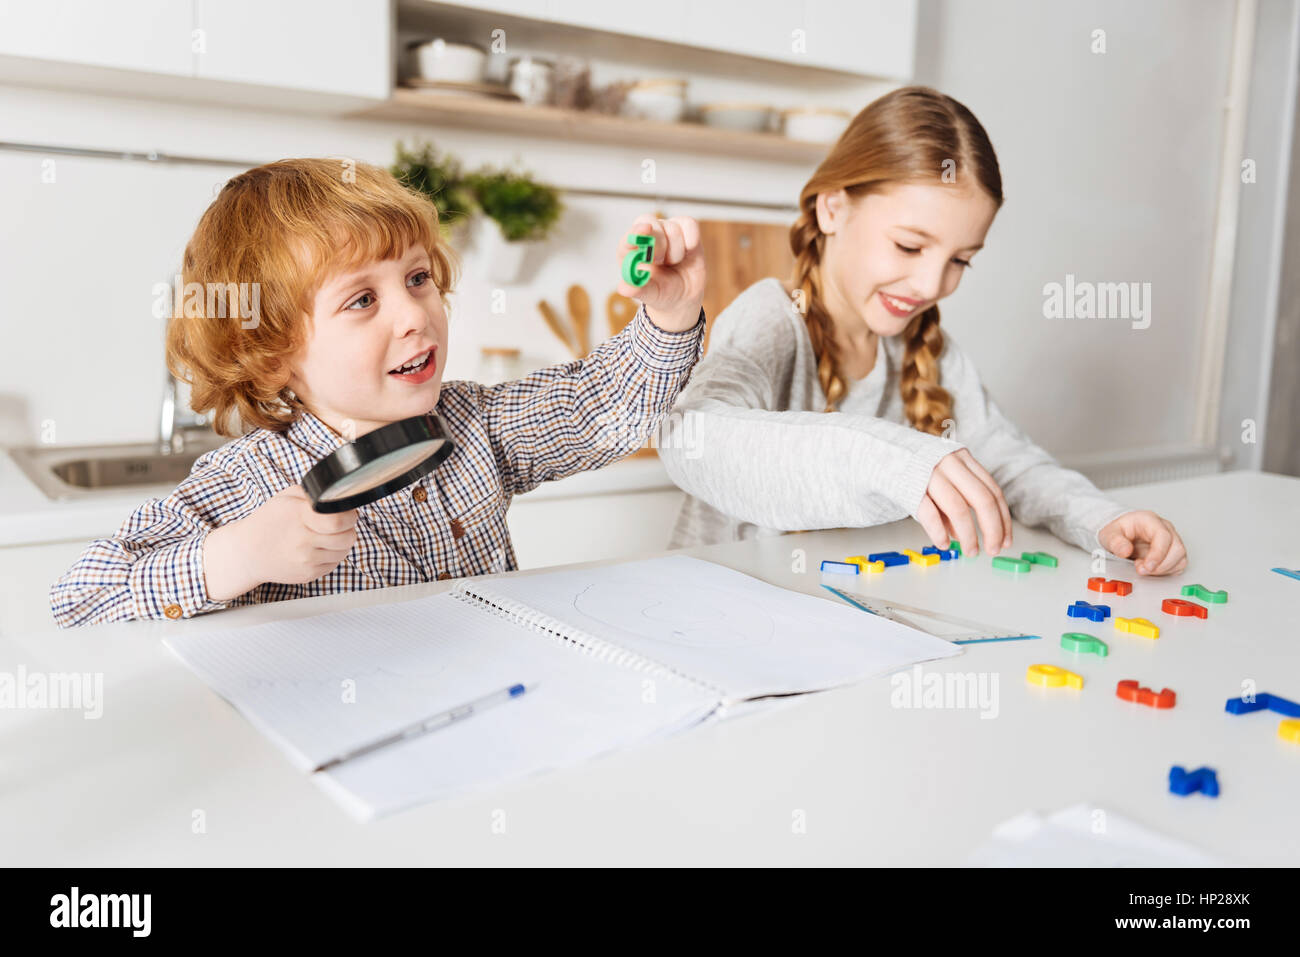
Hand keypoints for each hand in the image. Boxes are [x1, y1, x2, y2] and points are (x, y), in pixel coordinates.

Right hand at [204, 484, 357, 598]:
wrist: (247, 552)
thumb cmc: (267, 522)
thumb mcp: (285, 498)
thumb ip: (313, 494)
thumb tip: (337, 497)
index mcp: (299, 517)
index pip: (339, 521)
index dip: (349, 516)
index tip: (346, 513)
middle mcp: (303, 541)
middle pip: (347, 538)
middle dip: (348, 529)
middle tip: (338, 525)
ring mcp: (306, 560)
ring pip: (343, 552)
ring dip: (340, 543)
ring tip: (325, 536)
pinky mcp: (308, 574)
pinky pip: (333, 564)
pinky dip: (330, 555)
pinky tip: (316, 548)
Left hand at [615, 215, 705, 331]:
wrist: (684, 295)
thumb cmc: (661, 292)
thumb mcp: (651, 294)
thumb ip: (638, 290)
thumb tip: (623, 288)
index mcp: (630, 251)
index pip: (630, 236)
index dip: (636, 232)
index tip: (645, 230)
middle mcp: (646, 236)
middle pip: (650, 223)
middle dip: (658, 244)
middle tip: (661, 261)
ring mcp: (665, 229)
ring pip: (672, 228)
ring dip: (676, 251)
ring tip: (674, 263)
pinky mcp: (684, 227)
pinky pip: (689, 224)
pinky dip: (691, 239)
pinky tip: (689, 251)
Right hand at [913, 449, 1012, 556]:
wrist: (877, 452)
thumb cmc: (915, 469)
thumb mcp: (943, 479)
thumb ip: (956, 502)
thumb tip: (961, 535)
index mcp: (963, 459)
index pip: (993, 492)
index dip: (1003, 519)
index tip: (1005, 541)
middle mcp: (950, 463)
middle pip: (982, 499)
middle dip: (992, 529)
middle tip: (993, 550)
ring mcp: (930, 474)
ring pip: (959, 509)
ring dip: (968, 536)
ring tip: (970, 551)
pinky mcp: (910, 487)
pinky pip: (930, 514)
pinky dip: (939, 532)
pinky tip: (943, 544)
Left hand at [1099, 510, 1186, 574]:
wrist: (1121, 534)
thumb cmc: (1118, 531)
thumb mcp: (1109, 534)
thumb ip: (1115, 542)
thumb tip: (1125, 551)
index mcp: (1150, 521)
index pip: (1163, 536)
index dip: (1158, 553)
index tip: (1148, 566)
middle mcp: (1165, 529)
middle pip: (1177, 548)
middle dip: (1160, 565)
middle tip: (1141, 570)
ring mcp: (1171, 540)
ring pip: (1180, 558)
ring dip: (1163, 569)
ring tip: (1144, 568)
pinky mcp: (1172, 553)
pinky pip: (1178, 565)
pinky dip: (1166, 572)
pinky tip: (1152, 570)